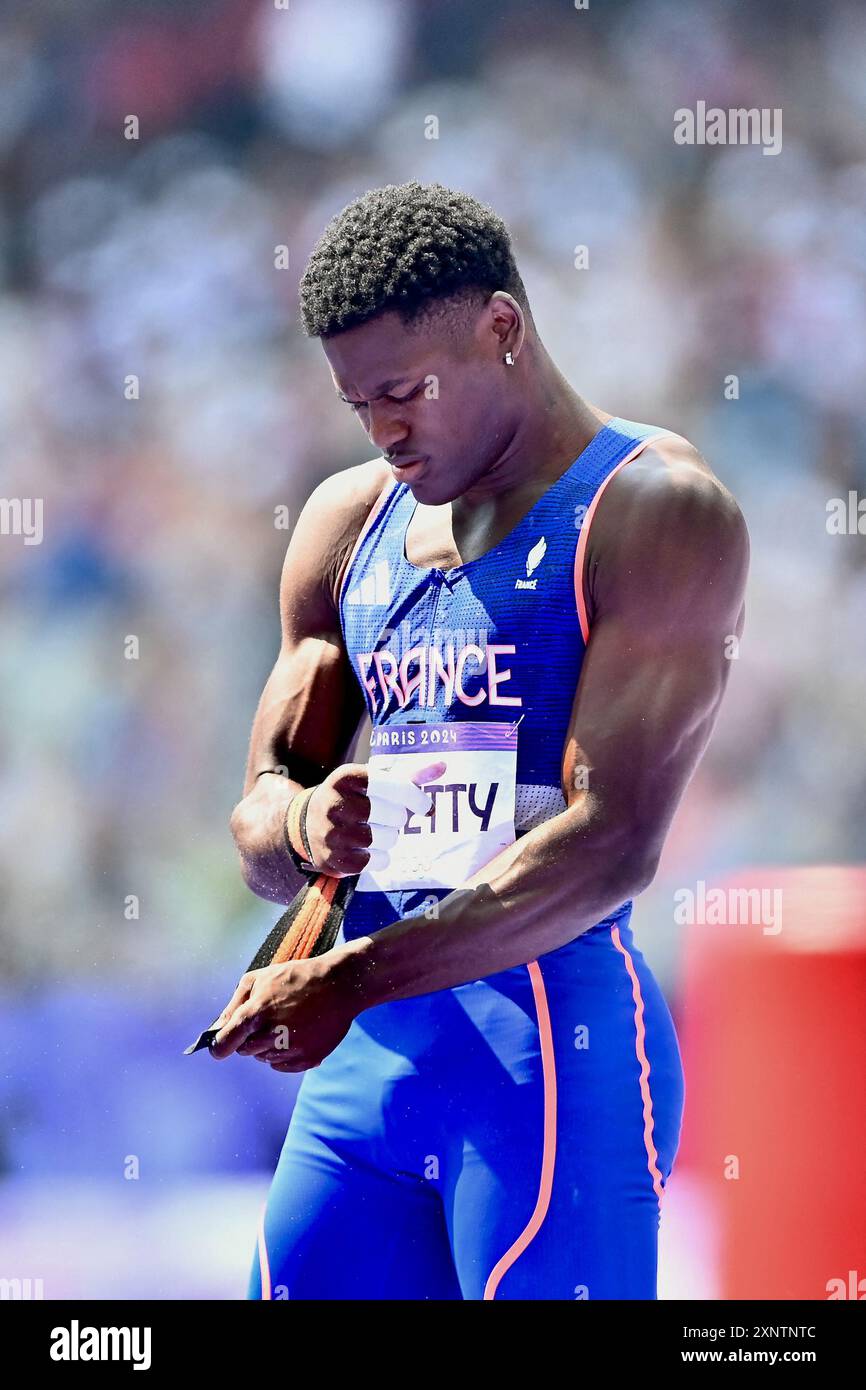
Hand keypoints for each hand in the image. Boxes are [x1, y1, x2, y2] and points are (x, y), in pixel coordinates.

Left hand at [208, 949, 362, 1071]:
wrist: (339, 984)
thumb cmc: (296, 978)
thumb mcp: (260, 979)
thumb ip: (234, 1005)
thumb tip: (216, 1029)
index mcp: (255, 1013)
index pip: (224, 1044)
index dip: (219, 1046)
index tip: (220, 1046)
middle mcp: (271, 1035)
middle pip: (245, 1051)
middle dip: (249, 1038)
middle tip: (267, 1019)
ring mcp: (291, 1049)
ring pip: (264, 1058)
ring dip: (268, 1045)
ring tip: (286, 1022)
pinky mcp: (307, 1059)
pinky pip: (282, 1066)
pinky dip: (284, 1054)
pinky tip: (296, 1033)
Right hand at [303, 759, 445, 876]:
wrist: (305, 824)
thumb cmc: (352, 798)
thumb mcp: (373, 781)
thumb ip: (408, 775)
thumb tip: (443, 766)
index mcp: (347, 777)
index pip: (395, 786)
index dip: (416, 798)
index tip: (426, 807)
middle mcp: (335, 803)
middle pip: (394, 816)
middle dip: (398, 819)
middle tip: (388, 818)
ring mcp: (332, 833)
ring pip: (387, 840)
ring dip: (390, 838)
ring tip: (377, 832)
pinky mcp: (333, 859)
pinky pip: (377, 861)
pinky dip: (381, 858)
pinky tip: (370, 849)